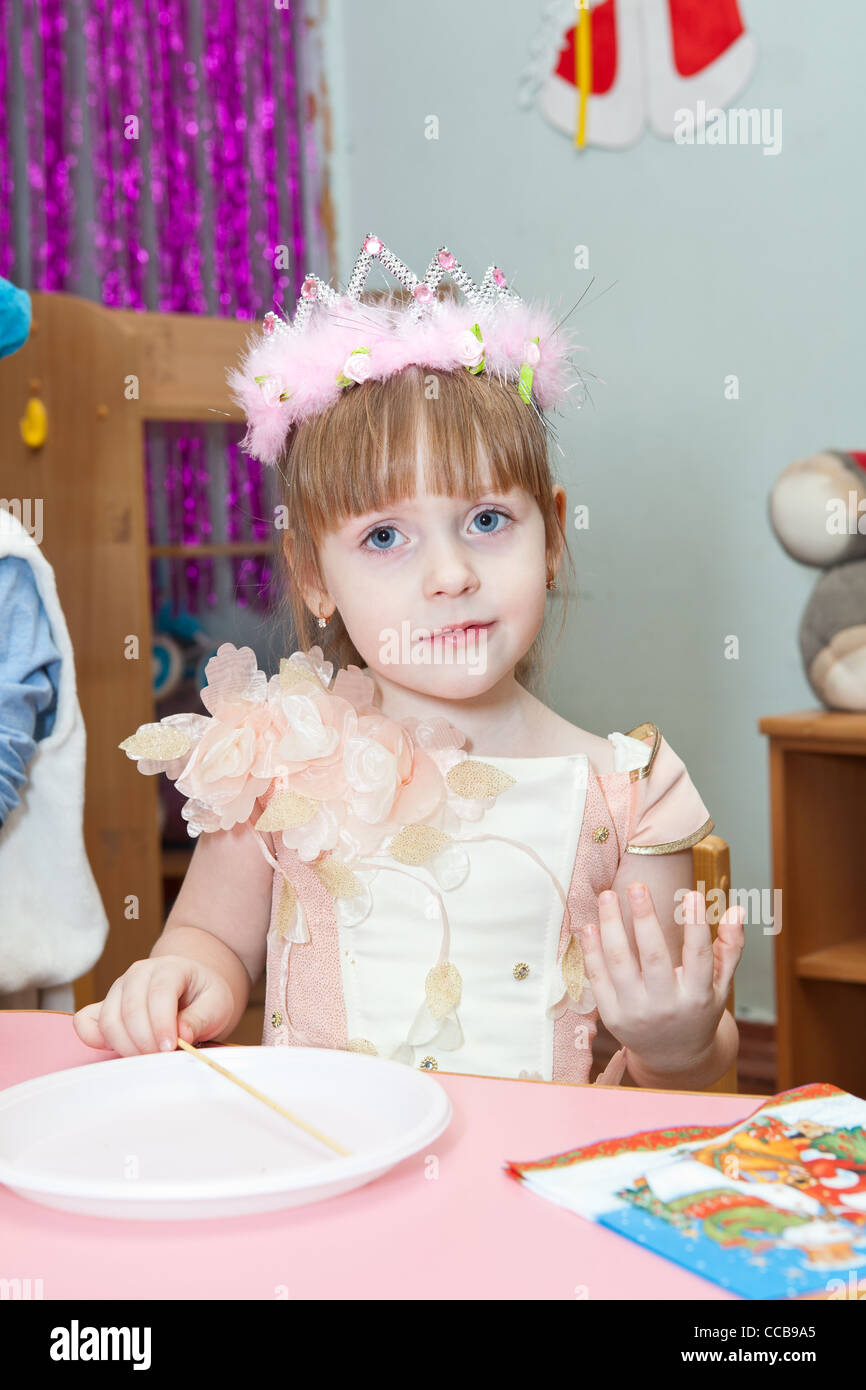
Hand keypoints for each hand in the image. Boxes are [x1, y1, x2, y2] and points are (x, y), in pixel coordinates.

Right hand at [72, 955, 236, 1055]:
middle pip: (130, 1009)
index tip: (170, 1048)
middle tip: (161, 1059)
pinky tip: (121, 1049)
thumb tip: (182, 1035)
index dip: (162, 1024)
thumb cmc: (204, 996)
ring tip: (147, 1058)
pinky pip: (85, 1022)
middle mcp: (139, 973)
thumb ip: (202, 1018)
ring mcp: (118, 988)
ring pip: (109, 1019)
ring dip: (126, 1046)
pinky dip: (97, 1040)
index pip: (159, 993)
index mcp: (169, 968)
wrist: (191, 988)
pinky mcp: (104, 1005)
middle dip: (145, 1041)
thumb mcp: (218, 1004)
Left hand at [578, 885, 744, 1075]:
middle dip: (644, 918)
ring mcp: (636, 1012)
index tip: (693, 895)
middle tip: (637, 886)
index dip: (697, 925)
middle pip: (653, 956)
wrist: (673, 1058)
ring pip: (619, 962)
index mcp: (697, 996)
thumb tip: (736, 911)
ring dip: (610, 926)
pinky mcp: (611, 1016)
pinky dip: (592, 950)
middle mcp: (666, 1005)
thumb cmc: (698, 1012)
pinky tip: (591, 926)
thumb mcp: (721, 986)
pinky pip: (598, 978)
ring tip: (608, 896)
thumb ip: (730, 949)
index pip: (699, 957)